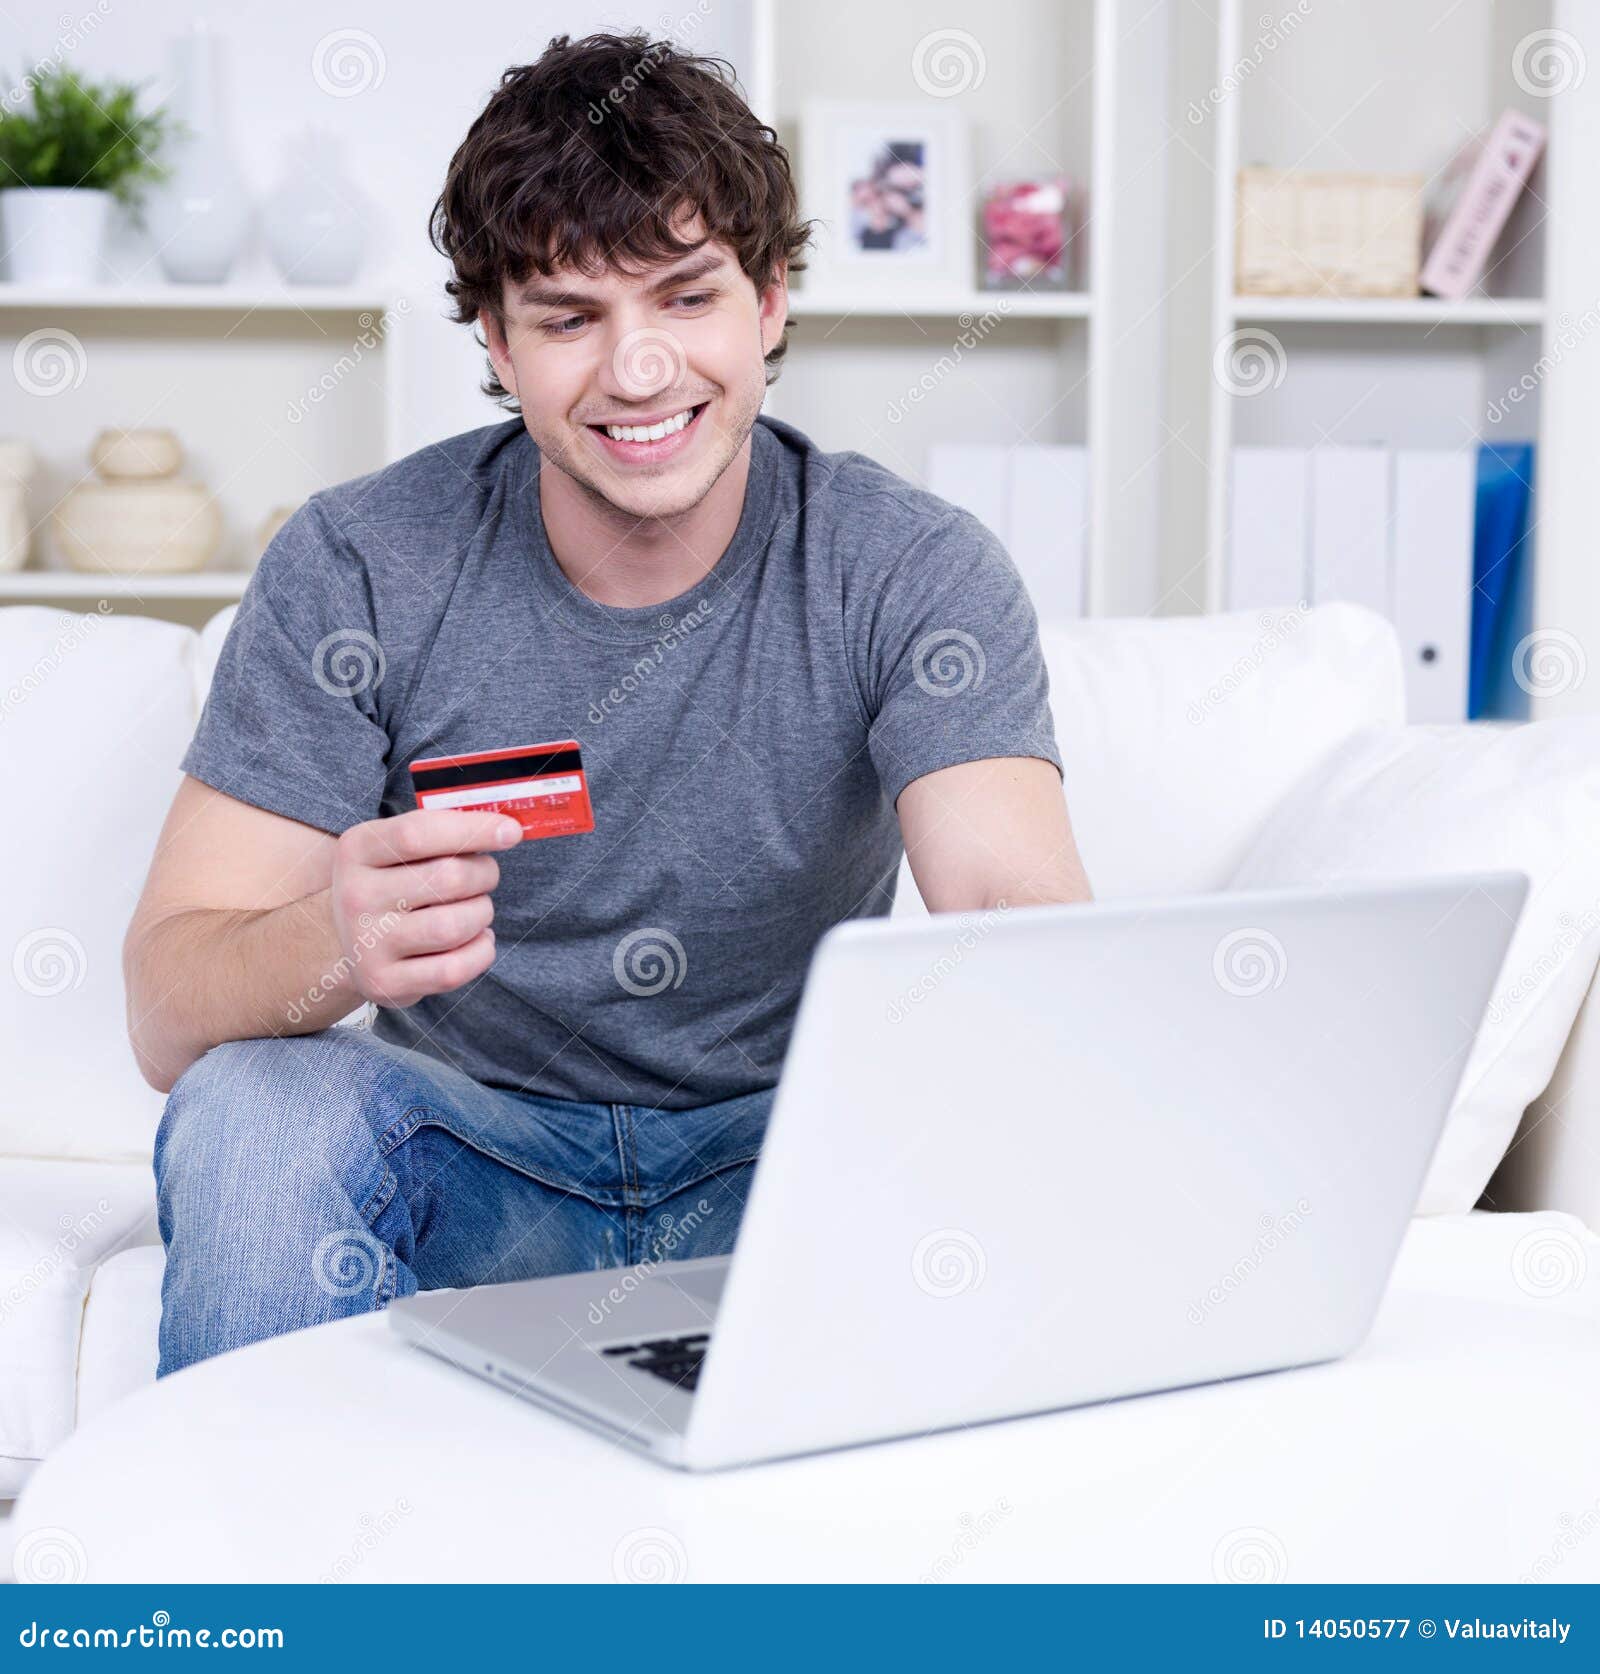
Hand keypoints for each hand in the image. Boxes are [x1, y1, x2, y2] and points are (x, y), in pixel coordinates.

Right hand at [330, 808, 521, 1007]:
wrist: (349, 941)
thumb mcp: (398, 847)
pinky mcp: (384, 983)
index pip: (418, 833)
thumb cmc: (392, 882)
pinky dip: (480, 951)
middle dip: (484, 874)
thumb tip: (506, 831)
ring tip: (476, 909)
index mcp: (358, 849)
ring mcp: (367, 944)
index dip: (474, 830)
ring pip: (454, 926)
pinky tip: (476, 939)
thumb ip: (444, 832)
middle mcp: (355, 896)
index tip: (512, 832)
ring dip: (482, 913)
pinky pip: (453, 969)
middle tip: (484, 876)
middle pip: (448, 878)